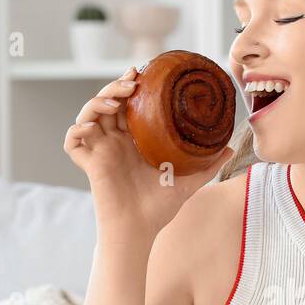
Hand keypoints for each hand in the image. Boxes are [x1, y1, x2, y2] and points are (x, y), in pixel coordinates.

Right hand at [63, 66, 233, 239]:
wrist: (140, 230)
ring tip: (114, 101)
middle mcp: (116, 142)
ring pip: (89, 115)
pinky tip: (93, 127)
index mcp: (135, 141)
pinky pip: (73, 142)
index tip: (142, 74)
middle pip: (107, 104)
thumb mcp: (190, 181)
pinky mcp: (89, 164)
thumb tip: (231, 147)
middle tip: (131, 82)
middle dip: (115, 87)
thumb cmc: (160, 208)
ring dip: (97, 102)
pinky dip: (77, 130)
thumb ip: (208, 164)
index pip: (128, 105)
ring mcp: (101, 151)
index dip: (130, 87)